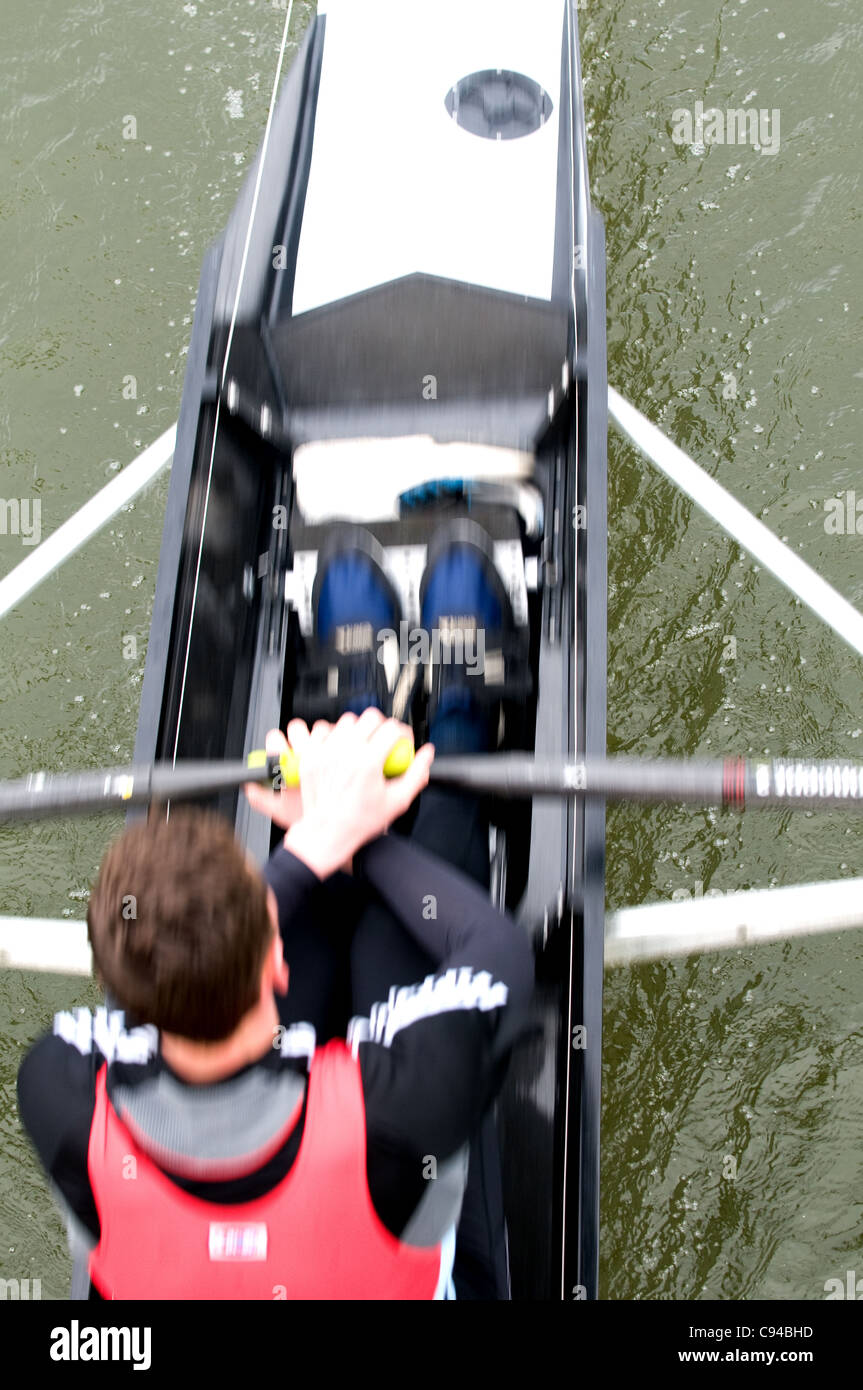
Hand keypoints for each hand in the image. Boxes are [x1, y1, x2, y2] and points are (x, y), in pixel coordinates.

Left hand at [251, 710, 434, 879]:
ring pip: (347, 720)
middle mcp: (345, 751)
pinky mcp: (309, 754)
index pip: (392, 728)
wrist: (327, 832)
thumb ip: (417, 774)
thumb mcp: (398, 801)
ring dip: (358, 729)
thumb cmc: (360, 821)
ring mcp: (325, 751)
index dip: (403, 733)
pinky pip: (322, 729)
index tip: (402, 742)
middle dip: (382, 726)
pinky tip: (339, 746)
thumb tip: (427, 753)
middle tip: (384, 741)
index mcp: (368, 761)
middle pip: (370, 717)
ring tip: (361, 745)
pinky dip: (332, 733)